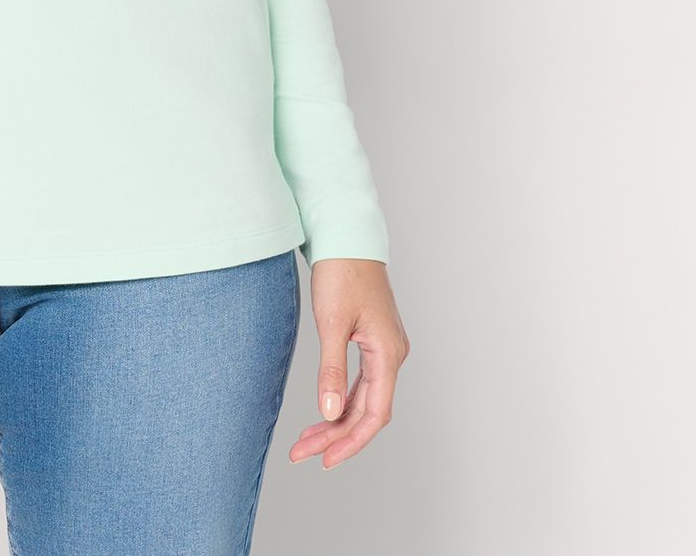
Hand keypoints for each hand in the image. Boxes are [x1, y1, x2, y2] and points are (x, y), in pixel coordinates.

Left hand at [289, 257, 408, 468]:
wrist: (346, 235)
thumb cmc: (341, 272)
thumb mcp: (331, 322)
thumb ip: (332, 370)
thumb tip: (330, 411)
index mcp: (387, 353)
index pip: (375, 414)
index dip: (351, 442)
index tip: (325, 460)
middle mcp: (391, 354)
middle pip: (368, 411)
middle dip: (336, 435)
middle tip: (303, 453)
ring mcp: (384, 348)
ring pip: (364, 398)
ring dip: (337, 420)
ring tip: (306, 440)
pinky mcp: (373, 340)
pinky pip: (362, 382)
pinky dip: (342, 399)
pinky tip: (324, 411)